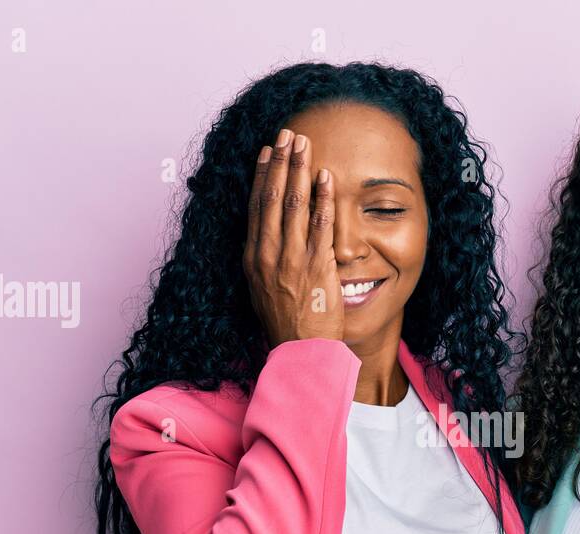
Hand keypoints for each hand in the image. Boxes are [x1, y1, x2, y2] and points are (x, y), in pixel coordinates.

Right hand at [243, 128, 343, 347]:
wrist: (300, 352)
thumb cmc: (286, 324)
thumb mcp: (263, 289)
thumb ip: (265, 260)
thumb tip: (267, 238)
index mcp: (254, 257)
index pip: (257, 206)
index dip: (263, 175)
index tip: (268, 151)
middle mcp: (268, 254)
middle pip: (273, 197)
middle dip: (281, 162)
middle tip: (288, 134)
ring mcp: (291, 260)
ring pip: (294, 205)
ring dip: (300, 170)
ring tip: (304, 144)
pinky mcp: (316, 267)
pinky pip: (320, 226)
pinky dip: (323, 199)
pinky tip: (326, 178)